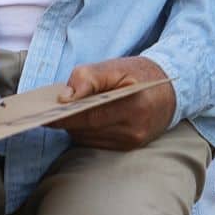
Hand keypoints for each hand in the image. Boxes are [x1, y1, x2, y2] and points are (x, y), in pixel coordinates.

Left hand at [53, 56, 174, 149]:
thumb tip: (65, 97)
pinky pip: (96, 142)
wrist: (170, 91)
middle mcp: (134, 129)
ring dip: (75, 126)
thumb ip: (89, 77)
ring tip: (67, 111)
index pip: (90, 116)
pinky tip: (82, 119)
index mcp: (133, 106)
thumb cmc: (140, 75)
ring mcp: (132, 142)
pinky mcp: (128, 147)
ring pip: (88, 138)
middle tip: (47, 111)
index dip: (65, 116)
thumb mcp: (116, 66)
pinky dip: (85, 131)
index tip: (44, 114)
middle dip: (66, 120)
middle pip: (86, 129)